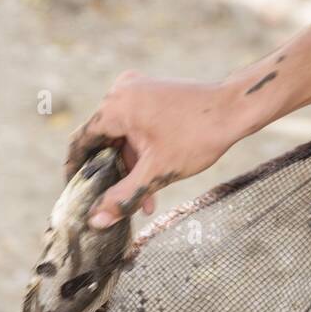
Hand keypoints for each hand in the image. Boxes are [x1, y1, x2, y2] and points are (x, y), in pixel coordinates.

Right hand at [64, 71, 241, 228]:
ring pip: (122, 138)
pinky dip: (141, 153)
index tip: (74, 194)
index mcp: (116, 106)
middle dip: (111, 176)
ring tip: (145, 201)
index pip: (81, 142)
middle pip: (102, 141)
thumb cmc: (198, 136)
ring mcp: (138, 91)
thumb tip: (95, 221)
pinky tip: (153, 180)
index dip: (74, 171)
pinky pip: (135, 128)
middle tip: (112, 204)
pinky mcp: (152, 95)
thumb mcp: (157, 173)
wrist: (236, 109)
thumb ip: (123, 197)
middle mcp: (121, 92)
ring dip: (130, 169)